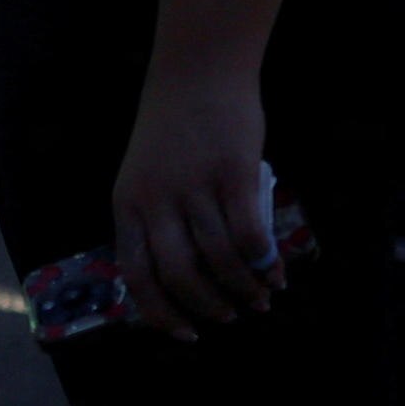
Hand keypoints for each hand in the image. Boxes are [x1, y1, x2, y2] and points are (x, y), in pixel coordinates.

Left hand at [106, 67, 279, 339]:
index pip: (136, 274)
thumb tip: (192, 278)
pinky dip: (266, 261)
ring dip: (245, 288)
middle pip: (181, 274)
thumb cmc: (173, 127)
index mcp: (127, 203)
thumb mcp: (147, 175)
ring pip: (220, 258)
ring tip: (262, 298)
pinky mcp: (233, 172)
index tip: (187, 335)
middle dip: (210, 306)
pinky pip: (250, 232)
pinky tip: (277, 272)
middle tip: (234, 317)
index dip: (161, 313)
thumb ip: (162, 221)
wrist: (198, 70)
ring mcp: (195, 185)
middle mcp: (156, 199)